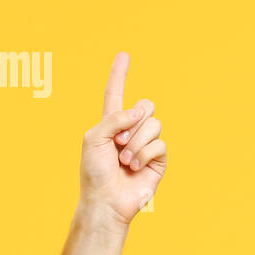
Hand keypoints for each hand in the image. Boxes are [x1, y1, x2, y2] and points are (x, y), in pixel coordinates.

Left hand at [80, 51, 166, 230]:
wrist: (105, 200)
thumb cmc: (94, 172)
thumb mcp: (94, 137)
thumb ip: (115, 117)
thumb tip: (141, 111)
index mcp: (111, 122)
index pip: (116, 92)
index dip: (119, 74)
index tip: (124, 54)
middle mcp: (131, 130)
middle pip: (146, 105)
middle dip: (133, 122)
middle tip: (118, 142)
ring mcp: (146, 144)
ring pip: (154, 124)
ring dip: (136, 142)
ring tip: (124, 160)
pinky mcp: (158, 160)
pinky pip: (160, 143)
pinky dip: (144, 154)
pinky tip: (133, 168)